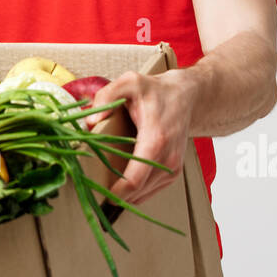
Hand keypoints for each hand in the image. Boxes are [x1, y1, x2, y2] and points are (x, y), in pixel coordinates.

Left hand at [84, 70, 193, 206]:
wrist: (185, 96)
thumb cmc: (155, 91)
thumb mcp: (129, 82)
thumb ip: (106, 96)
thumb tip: (91, 121)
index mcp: (155, 140)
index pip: (135, 179)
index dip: (115, 191)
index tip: (97, 191)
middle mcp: (167, 158)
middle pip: (137, 191)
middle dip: (114, 193)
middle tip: (93, 185)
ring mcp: (173, 167)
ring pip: (144, 194)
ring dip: (125, 193)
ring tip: (105, 182)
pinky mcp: (174, 172)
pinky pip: (151, 191)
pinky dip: (136, 191)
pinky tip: (122, 181)